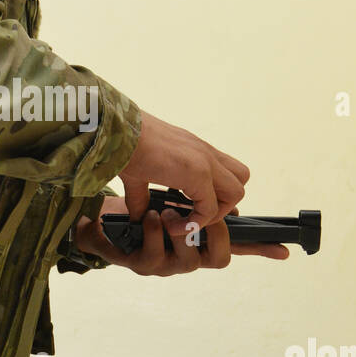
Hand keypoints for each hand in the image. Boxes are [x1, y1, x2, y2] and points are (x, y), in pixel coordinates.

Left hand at [73, 196, 288, 275]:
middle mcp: (188, 254)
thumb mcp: (171, 186)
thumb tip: (231, 188)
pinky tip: (146, 218)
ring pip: (191, 262)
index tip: (285, 250)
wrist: (96, 218)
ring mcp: (166, 263)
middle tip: (203, 213)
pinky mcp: (141, 265)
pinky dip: (155, 232)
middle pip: (222, 257)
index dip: (261, 249)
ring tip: (165, 211)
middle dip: (217, 231)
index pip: (238, 244)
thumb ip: (198, 192)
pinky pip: (156, 255)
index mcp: (201, 237)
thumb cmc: (136, 204)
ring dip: (183, 231)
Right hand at [119, 108, 251, 229]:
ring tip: (186, 218)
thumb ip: (141, 196)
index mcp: (194, 150)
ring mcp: (204, 161)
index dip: (214, 195)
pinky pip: (210, 208)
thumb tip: (136, 216)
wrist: (115, 132)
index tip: (188, 210)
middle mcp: (204, 153)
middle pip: (240, 179)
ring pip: (237, 192)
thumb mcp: (138, 174)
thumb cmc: (123, 146)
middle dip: (222, 203)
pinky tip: (172, 223)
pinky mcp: (197, 172)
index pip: (225, 172)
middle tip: (193, 213)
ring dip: (214, 212)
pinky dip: (194, 222)